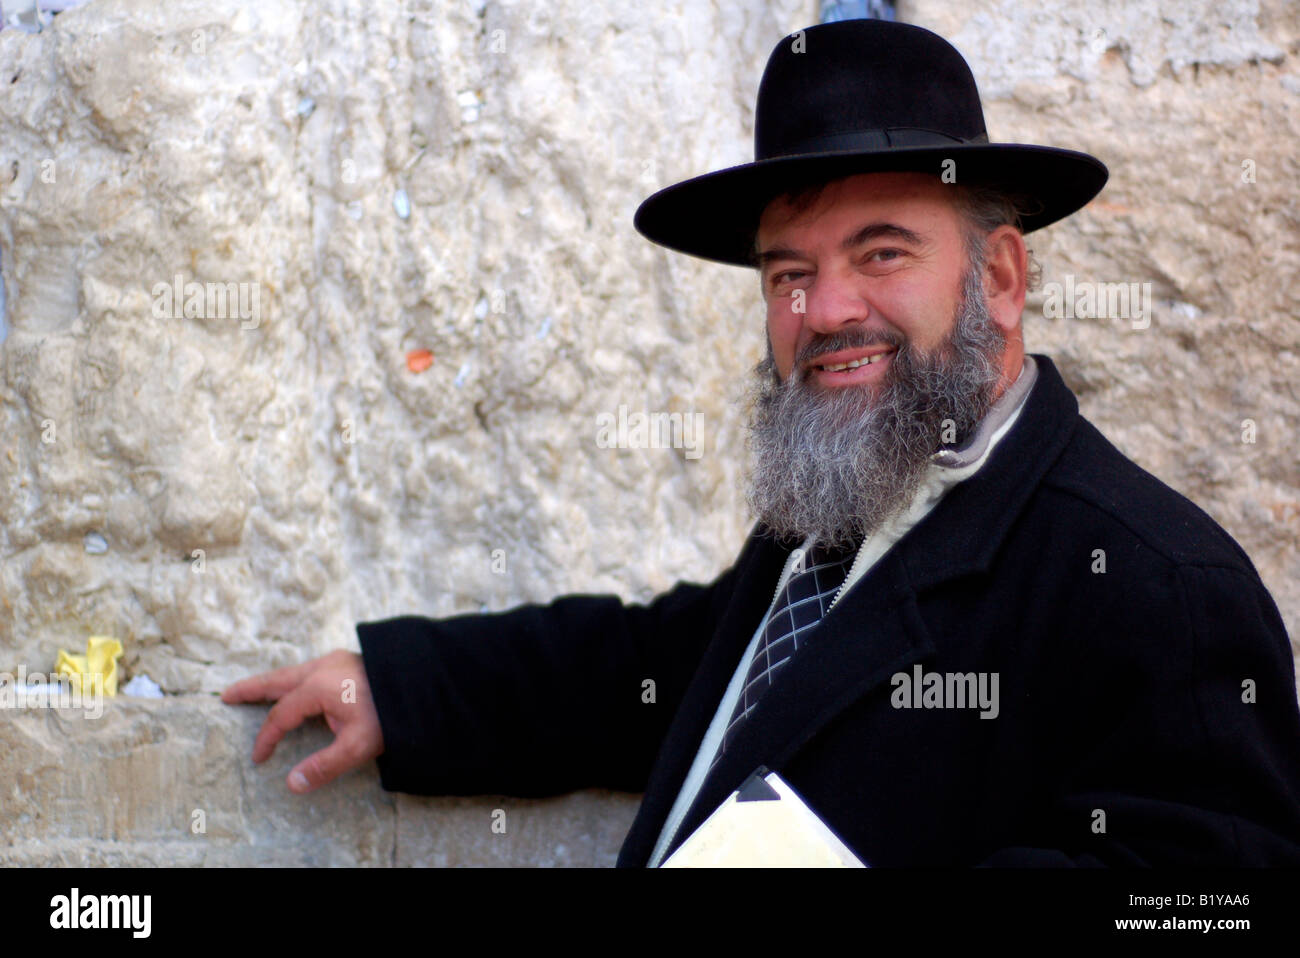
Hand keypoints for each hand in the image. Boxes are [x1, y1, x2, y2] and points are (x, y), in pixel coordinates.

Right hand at [220, 650, 383, 793]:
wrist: (423, 684)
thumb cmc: (391, 714)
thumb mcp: (357, 746)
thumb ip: (323, 765)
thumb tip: (291, 784)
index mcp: (318, 686)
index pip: (281, 715)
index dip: (267, 738)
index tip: (259, 757)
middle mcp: (322, 668)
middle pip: (277, 680)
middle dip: (252, 689)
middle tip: (226, 695)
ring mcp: (336, 660)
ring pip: (293, 671)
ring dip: (271, 682)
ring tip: (252, 690)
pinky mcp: (347, 661)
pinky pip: (308, 669)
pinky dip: (292, 679)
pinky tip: (293, 686)